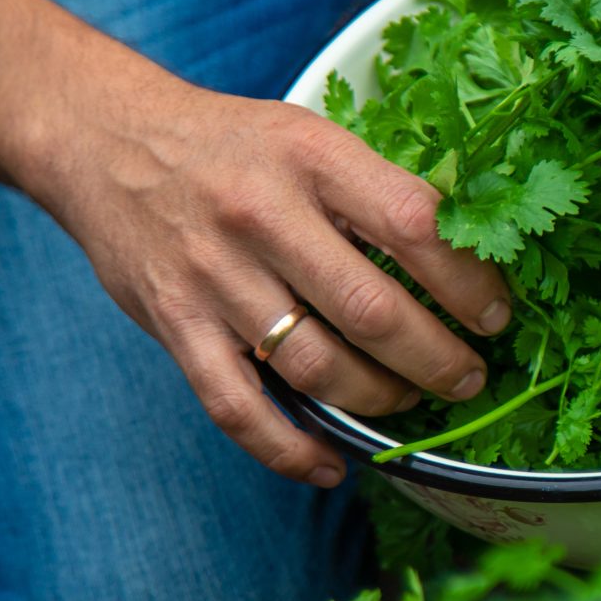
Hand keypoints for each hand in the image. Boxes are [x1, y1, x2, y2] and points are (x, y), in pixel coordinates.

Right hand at [25, 70, 508, 487]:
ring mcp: (213, 276)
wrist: (105, 140)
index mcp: (311, 157)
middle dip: (437, 360)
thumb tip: (470, 254)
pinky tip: (332, 465)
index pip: (413, 226)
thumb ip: (375, 191)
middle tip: (469, 377)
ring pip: (315, 367)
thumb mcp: (310, 136)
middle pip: (372, 311)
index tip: (495, 316)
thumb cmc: (232, 144)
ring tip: (409, 400)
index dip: (468, 282)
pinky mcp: (175, 325)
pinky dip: (291, 450)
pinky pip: (239, 409)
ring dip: (378, 399)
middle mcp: (262, 216)